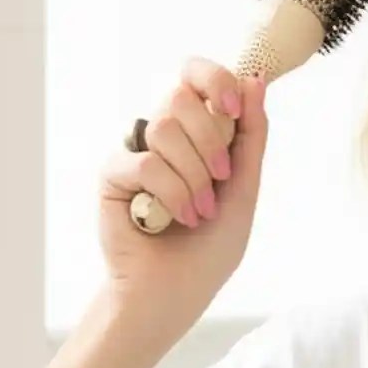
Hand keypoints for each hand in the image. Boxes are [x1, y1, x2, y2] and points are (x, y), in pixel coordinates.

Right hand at [97, 56, 269, 344]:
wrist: (176, 291)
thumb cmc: (211, 245)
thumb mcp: (244, 187)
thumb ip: (250, 135)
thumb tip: (254, 79)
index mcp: (200, 131)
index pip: (198, 75)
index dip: (215, 79)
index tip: (234, 108)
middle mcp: (166, 136)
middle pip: (181, 96)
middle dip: (211, 140)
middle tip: (221, 179)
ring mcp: (138, 153)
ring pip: (164, 128)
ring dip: (194, 175)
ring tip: (201, 212)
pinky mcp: (113, 176)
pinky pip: (143, 162)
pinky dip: (170, 192)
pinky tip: (177, 218)